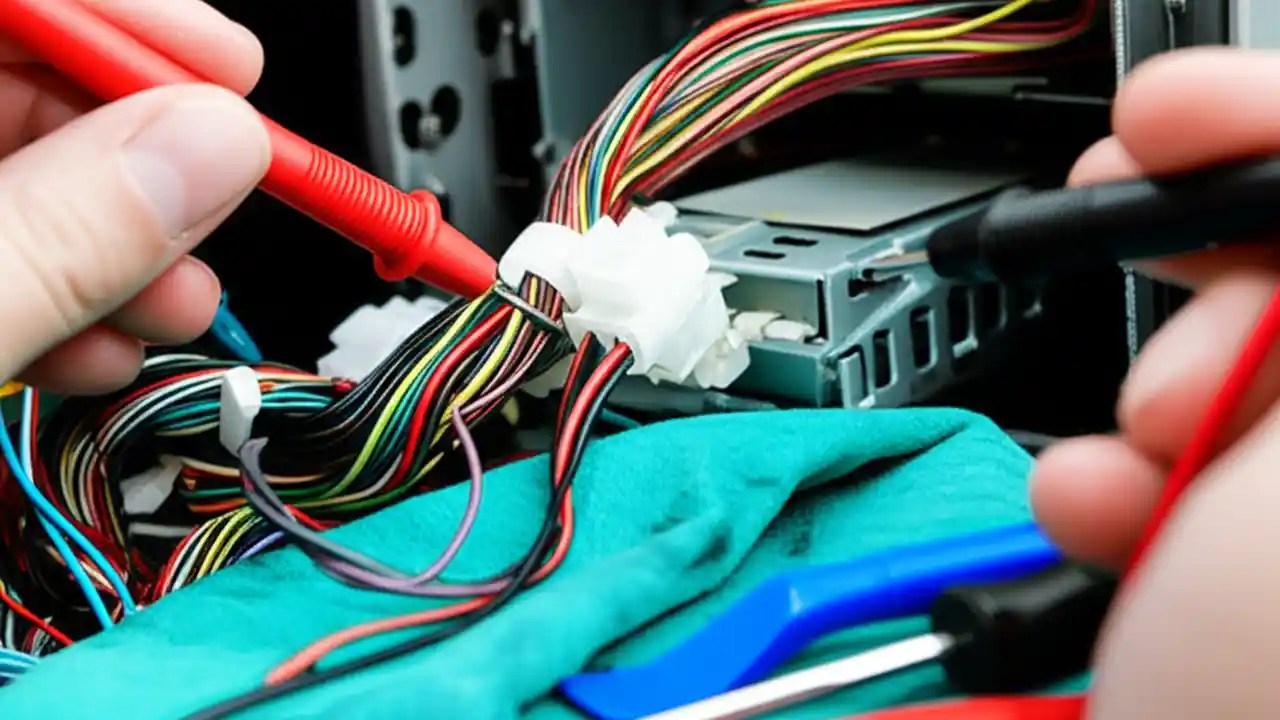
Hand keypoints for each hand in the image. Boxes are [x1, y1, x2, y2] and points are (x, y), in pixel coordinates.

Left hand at [0, 0, 269, 393]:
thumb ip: (65, 234)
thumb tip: (215, 148)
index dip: (135, 14)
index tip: (234, 71)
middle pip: (28, 82)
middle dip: (147, 154)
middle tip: (220, 206)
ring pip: (29, 178)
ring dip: (126, 248)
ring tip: (174, 306)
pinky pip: (4, 254)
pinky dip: (68, 299)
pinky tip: (100, 348)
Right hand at [1030, 48, 1279, 716]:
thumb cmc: (1260, 709)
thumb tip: (1279, 183)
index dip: (1274, 138)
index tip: (1169, 112)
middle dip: (1196, 247)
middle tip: (1115, 217)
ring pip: (1226, 383)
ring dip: (1139, 381)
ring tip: (1121, 440)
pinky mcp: (1222, 586)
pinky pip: (1168, 482)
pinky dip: (1107, 476)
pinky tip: (1091, 509)